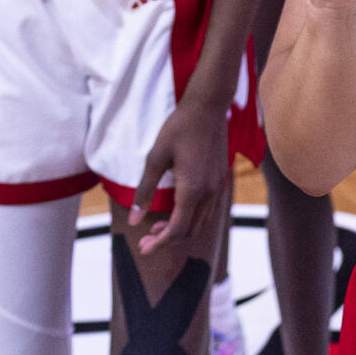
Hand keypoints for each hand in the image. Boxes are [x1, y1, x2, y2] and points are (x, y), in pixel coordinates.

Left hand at [129, 95, 230, 255]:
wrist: (208, 106)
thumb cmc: (180, 127)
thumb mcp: (156, 157)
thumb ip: (145, 190)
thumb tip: (135, 220)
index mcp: (192, 189)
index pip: (177, 229)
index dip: (159, 243)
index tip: (143, 248)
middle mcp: (209, 191)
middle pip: (190, 230)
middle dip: (167, 239)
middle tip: (145, 241)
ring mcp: (218, 185)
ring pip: (201, 221)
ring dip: (180, 229)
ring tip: (158, 227)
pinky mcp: (220, 177)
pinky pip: (208, 208)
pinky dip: (191, 217)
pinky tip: (177, 210)